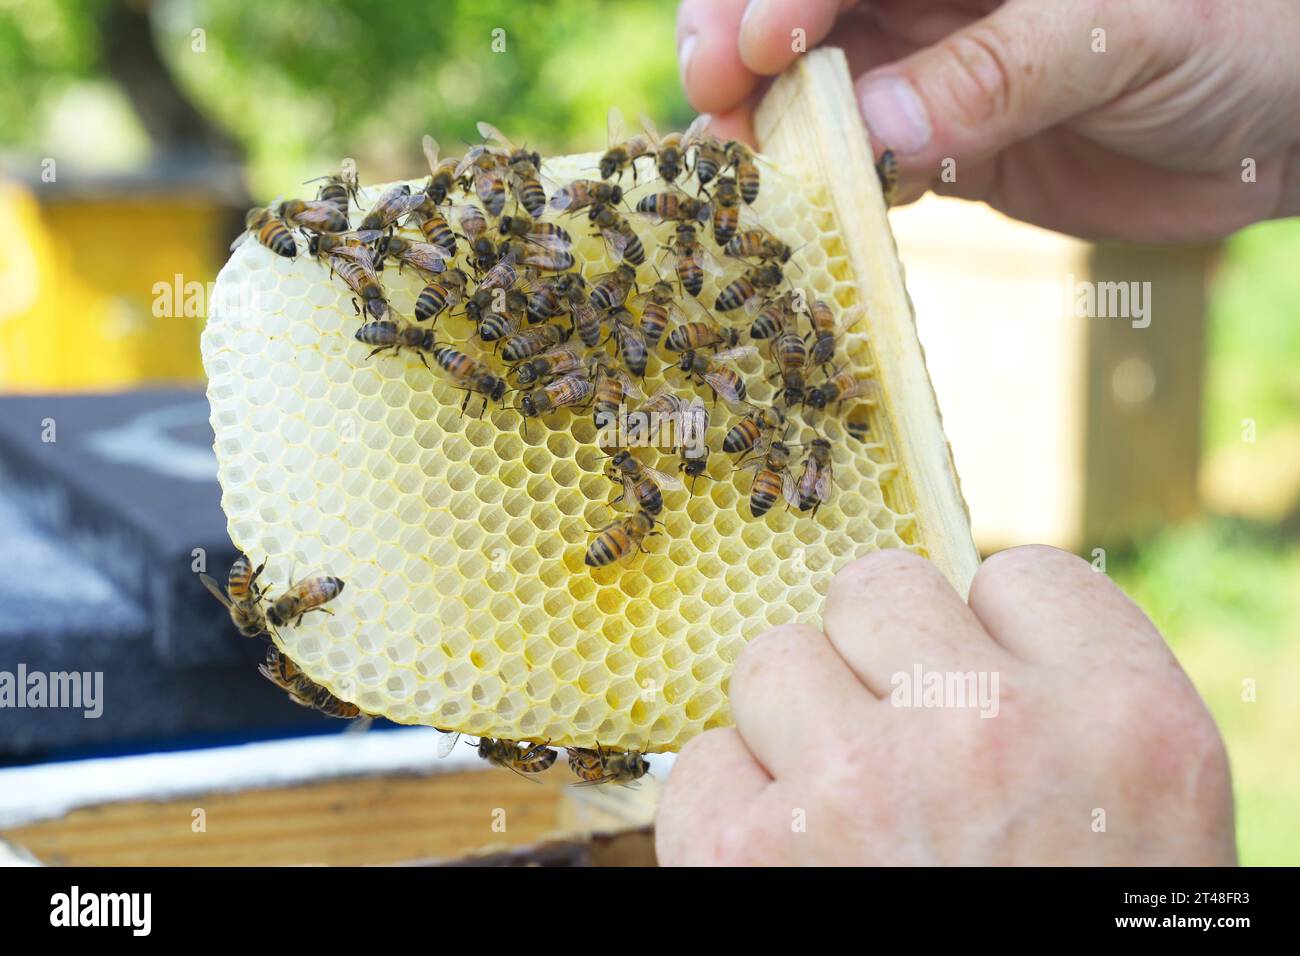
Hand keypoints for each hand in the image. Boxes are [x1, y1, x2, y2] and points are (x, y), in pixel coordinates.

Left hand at [656, 547, 1235, 864]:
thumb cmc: (1079, 932)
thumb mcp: (1137, 825)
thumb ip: (1066, 710)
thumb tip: (963, 622)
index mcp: (1123, 720)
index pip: (1022, 574)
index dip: (996, 635)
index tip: (990, 688)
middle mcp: (990, 729)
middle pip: (878, 588)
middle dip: (881, 660)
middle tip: (905, 748)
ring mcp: (858, 784)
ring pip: (773, 657)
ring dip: (798, 729)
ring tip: (848, 821)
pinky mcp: (742, 854)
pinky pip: (703, 759)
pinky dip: (732, 809)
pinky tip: (791, 871)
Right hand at [676, 0, 1299, 240]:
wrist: (1284, 126)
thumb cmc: (1236, 30)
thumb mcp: (1121, 30)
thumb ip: (996, 68)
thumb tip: (877, 126)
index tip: (750, 50)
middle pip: (797, 10)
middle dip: (740, 50)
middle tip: (710, 105)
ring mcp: (933, 69)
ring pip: (817, 89)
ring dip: (770, 129)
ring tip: (736, 170)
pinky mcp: (946, 146)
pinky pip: (863, 164)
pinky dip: (828, 188)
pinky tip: (803, 210)